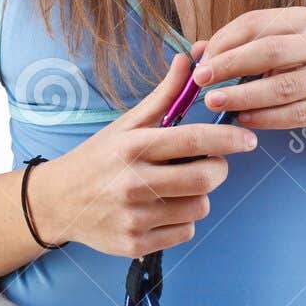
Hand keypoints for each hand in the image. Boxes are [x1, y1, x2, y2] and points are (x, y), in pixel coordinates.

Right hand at [50, 51, 257, 258]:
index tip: (248, 140)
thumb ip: (164, 96)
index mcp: (133, 147)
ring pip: (199, 207)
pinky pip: (185, 232)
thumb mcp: (127, 124)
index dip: (228, 139)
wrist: (58, 201)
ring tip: (176, 187)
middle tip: (210, 164)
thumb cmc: (100, 158)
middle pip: (205, 179)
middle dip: (218, 169)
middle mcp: (133, 182)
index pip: (193, 140)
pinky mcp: (136, 244)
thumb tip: (189, 60)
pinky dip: (182, 220)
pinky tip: (162, 209)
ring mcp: (134, 217)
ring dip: (198, 196)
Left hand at [187, 7, 305, 143]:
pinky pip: (295, 114)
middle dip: (229, 65)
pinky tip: (244, 119)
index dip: (224, 41)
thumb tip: (196, 53)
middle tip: (201, 80)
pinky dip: (265, 118)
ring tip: (215, 103)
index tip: (200, 61)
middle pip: (268, 52)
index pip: (257, 23)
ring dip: (243, 96)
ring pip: (281, 87)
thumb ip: (241, 47)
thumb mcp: (282, 47)